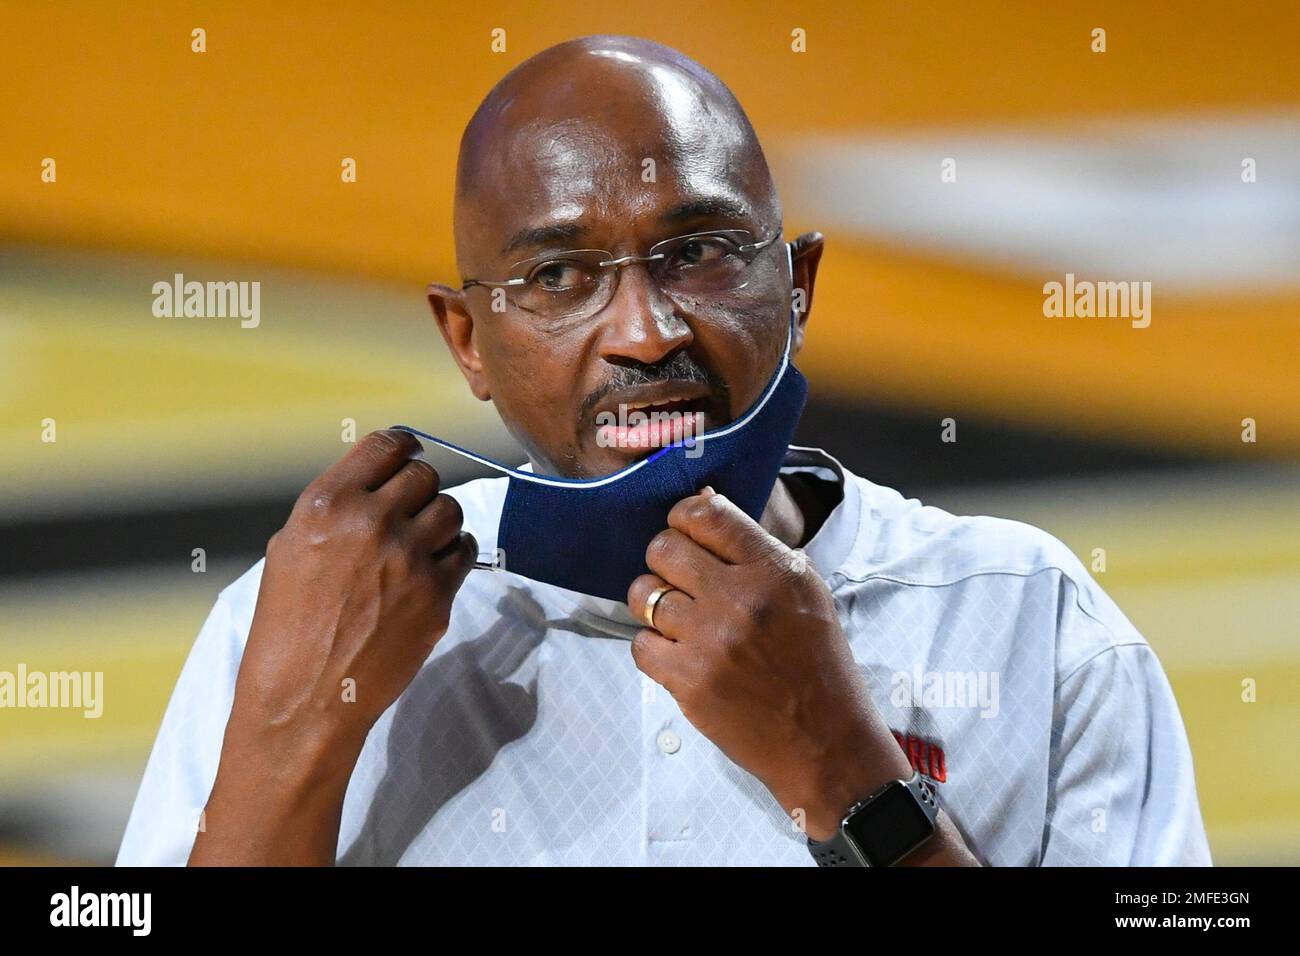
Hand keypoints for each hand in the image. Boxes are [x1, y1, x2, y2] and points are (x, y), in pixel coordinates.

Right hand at [234, 428, 476, 746]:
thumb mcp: (291, 549)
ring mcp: (409, 558)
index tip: (410, 454)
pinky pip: (466, 551)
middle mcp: (370, 522)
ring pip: (451, 510)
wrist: (303, 697)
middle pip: (424, 475)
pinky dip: (454, 554)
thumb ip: (337, 509)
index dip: (404, 447)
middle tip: (409, 512)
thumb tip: (381, 482)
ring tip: (419, 544)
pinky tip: (433, 568)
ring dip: (440, 521)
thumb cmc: (289, 626)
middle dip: (419, 490)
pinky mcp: (437, 595)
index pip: (385, 445)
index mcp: (326, 504)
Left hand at [626, 487, 912, 839]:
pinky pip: (640, 644)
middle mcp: (741, 598)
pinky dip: (654, 648)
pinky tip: (680, 654)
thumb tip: (701, 501)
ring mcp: (711, 641)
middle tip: (678, 578)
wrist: (825, 741)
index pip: (704, 513)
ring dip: (654, 604)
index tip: (684, 531)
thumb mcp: (804, 591)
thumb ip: (754, 549)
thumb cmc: (816, 663)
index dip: (682, 517)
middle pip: (662, 548)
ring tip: (679, 619)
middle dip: (664, 559)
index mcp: (774, 569)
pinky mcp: (690, 681)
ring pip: (644, 594)